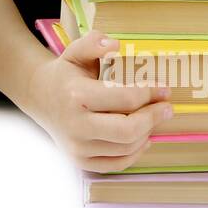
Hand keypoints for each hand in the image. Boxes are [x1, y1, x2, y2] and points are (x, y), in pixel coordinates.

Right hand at [25, 28, 173, 172]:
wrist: (40, 98)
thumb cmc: (64, 74)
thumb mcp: (74, 51)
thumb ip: (93, 43)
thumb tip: (116, 44)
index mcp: (76, 95)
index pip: (124, 98)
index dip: (150, 93)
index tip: (164, 88)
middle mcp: (75, 125)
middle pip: (128, 130)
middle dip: (153, 118)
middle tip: (167, 108)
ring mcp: (77, 147)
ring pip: (126, 148)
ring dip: (147, 132)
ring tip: (153, 118)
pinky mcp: (81, 161)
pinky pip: (117, 164)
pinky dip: (136, 152)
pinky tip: (143, 138)